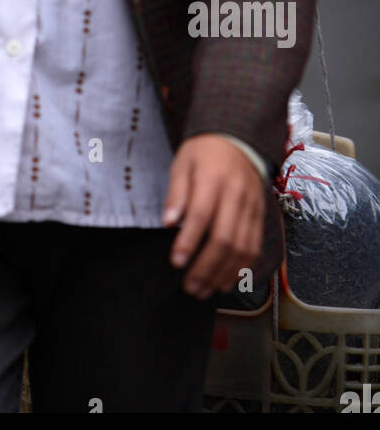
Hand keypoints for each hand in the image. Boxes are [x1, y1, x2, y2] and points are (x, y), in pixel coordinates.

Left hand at [163, 135, 264, 299]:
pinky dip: (241, 268)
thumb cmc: (204, 152)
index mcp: (213, 178)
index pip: (201, 214)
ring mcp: (252, 206)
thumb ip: (176, 193)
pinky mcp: (260, 215)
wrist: (238, 138)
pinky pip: (254, 247)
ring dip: (223, 274)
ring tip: (204, 290)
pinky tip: (226, 281)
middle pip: (225, 237)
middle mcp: (236, 194)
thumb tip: (168, 222)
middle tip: (189, 286)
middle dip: (206, 267)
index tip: (176, 262)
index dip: (189, 241)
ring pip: (242, 248)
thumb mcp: (182, 163)